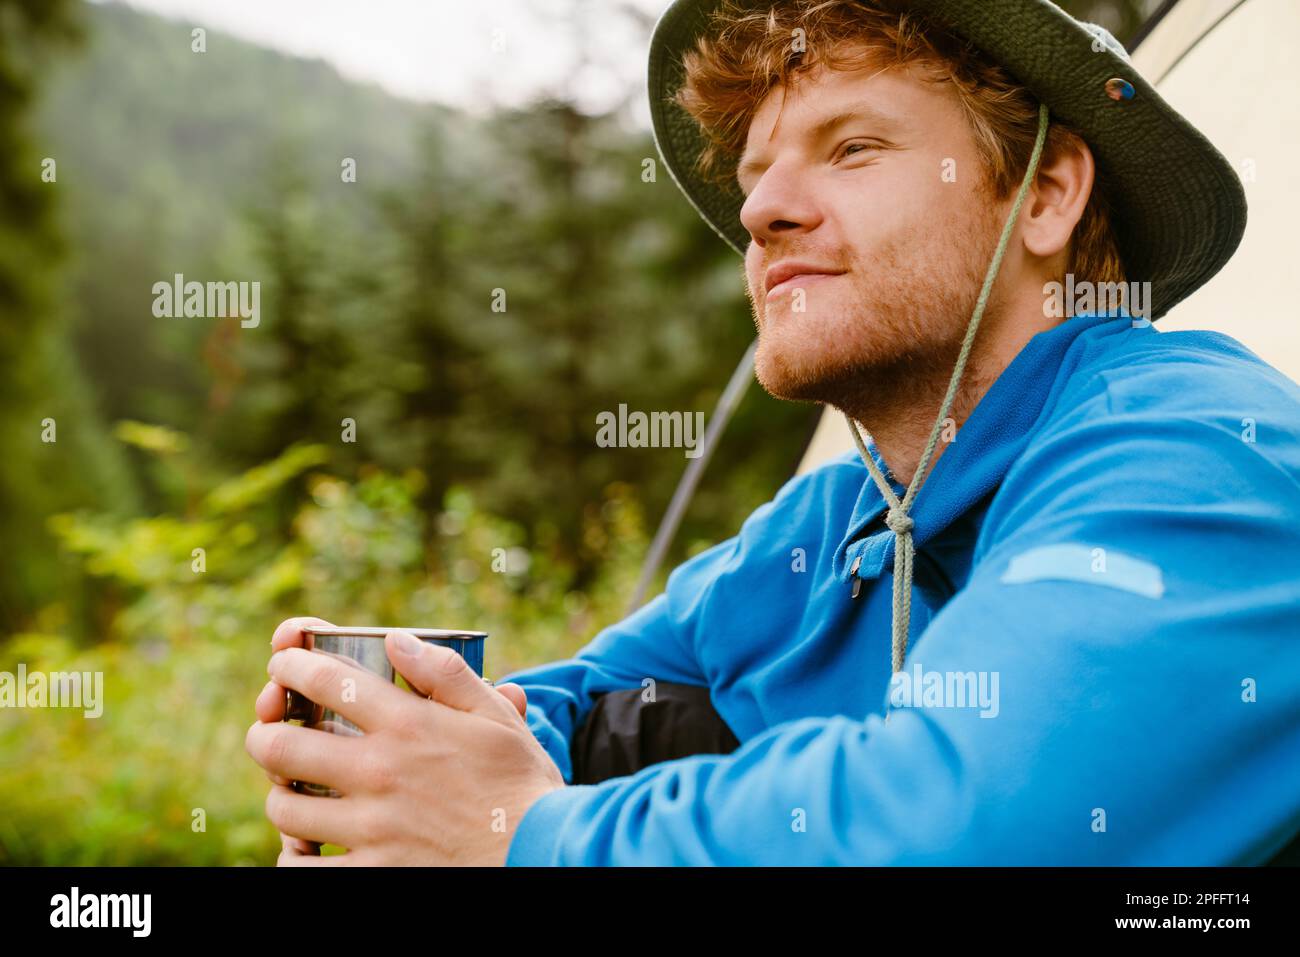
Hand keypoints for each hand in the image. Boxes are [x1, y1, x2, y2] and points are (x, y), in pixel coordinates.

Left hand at [246, 626, 563, 864]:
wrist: (542, 852)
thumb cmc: (520, 783)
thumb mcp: (494, 716)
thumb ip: (445, 673)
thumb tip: (397, 640)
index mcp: (408, 725)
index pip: (325, 681)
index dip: (289, 666)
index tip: (282, 666)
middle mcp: (380, 771)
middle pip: (282, 746)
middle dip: (264, 733)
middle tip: (268, 732)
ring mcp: (372, 826)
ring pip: (285, 808)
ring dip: (280, 795)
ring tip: (290, 792)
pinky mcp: (374, 872)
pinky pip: (305, 870)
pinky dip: (294, 857)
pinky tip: (303, 847)